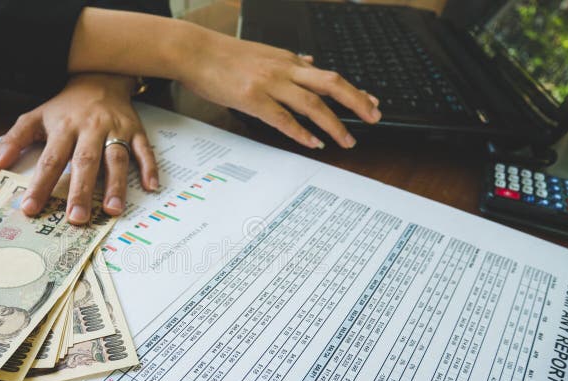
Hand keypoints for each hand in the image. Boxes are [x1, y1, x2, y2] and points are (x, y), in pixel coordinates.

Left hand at [0, 74, 157, 222]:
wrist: (99, 77)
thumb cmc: (66, 105)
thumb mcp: (35, 116)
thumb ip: (14, 140)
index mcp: (64, 127)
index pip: (50, 159)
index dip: (40, 185)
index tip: (31, 209)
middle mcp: (91, 129)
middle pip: (85, 162)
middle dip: (81, 191)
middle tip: (76, 218)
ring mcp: (116, 130)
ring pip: (116, 159)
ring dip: (116, 185)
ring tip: (112, 210)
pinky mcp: (136, 131)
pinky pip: (144, 151)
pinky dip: (149, 168)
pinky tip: (151, 187)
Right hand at [179, 33, 380, 148]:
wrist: (193, 51)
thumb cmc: (223, 55)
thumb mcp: (263, 53)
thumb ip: (288, 62)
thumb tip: (309, 63)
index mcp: (288, 60)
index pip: (329, 76)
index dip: (354, 91)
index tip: (372, 103)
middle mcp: (284, 69)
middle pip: (331, 84)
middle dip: (356, 102)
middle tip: (374, 118)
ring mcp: (269, 84)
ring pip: (312, 104)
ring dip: (334, 124)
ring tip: (347, 141)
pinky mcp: (252, 99)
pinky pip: (283, 118)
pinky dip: (301, 133)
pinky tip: (313, 143)